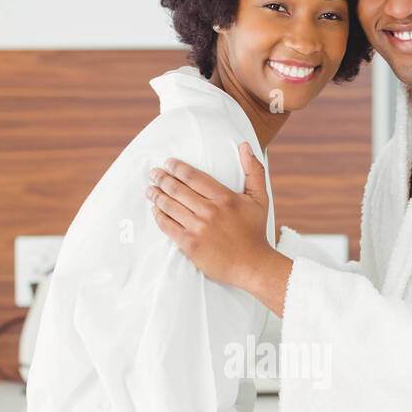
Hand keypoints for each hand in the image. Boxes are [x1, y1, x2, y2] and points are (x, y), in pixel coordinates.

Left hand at [147, 142, 271, 287]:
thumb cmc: (255, 232)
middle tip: (153, 173)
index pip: (192, 176)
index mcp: (224, 197)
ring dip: (156, 195)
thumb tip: (244, 145)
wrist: (252, 266)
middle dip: (161, 178)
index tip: (168, 163)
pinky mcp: (190, 244)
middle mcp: (209, 211)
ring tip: (150, 190)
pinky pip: (168, 226)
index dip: (176, 167)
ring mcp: (198, 228)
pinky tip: (155, 209)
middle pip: (177, 189)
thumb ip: (254, 170)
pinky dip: (159, 215)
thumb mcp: (260, 198)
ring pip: (170, 206)